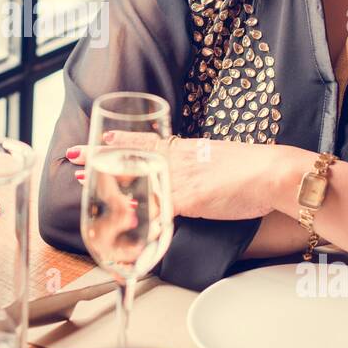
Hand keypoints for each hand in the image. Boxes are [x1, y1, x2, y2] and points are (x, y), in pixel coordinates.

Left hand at [65, 132, 275, 219]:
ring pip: (135, 176)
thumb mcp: (222, 161)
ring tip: (79, 178)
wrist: (275, 173)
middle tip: (72, 154)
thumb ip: (203, 167)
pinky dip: (135, 208)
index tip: (99, 138)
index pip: (148, 140)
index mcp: (189, 149)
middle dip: (100, 155)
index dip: (121, 140)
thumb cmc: (256, 170)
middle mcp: (180, 159)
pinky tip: (117, 210)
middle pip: (132, 155)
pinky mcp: (188, 198)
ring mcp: (181, 178)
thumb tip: (196, 176)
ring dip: (106, 178)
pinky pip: (155, 205)